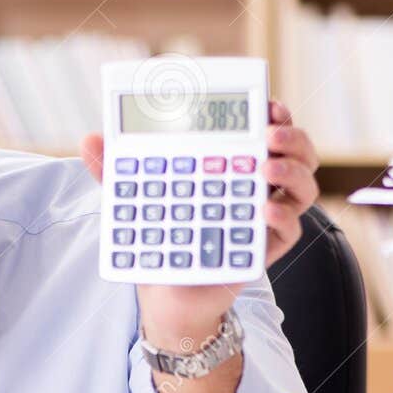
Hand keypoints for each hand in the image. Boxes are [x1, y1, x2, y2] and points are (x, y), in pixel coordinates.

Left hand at [80, 100, 319, 351]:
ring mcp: (266, 216)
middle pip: (297, 152)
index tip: (268, 104)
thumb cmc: (161, 234)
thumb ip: (115, 170)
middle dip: (293, 136)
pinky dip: (283, 216)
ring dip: (292, 171)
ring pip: (304, 188)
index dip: (276, 113)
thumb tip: (88, 139)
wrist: (167, 289)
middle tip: (271, 132)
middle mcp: (258, 186)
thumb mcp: (135, 197)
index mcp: (235, 164)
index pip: (266, 129)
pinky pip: (291, 230)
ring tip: (266, 167)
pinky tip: (264, 210)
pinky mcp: (265, 248)